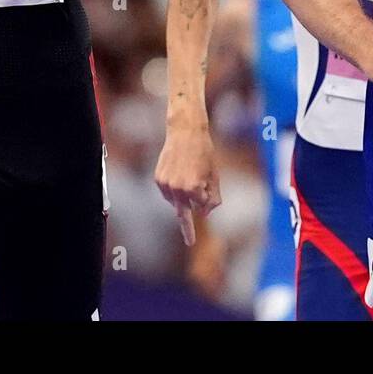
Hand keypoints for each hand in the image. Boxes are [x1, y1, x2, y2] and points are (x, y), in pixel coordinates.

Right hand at [155, 124, 221, 245]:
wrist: (185, 131)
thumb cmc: (204, 152)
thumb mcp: (215, 175)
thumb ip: (213, 197)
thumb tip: (204, 214)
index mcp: (192, 188)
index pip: (203, 206)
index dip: (208, 196)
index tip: (198, 215)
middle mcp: (176, 189)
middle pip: (184, 213)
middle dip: (187, 228)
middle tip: (190, 242)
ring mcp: (165, 184)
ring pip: (176, 202)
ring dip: (184, 198)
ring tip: (189, 177)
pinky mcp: (158, 179)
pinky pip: (168, 194)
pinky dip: (174, 191)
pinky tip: (179, 176)